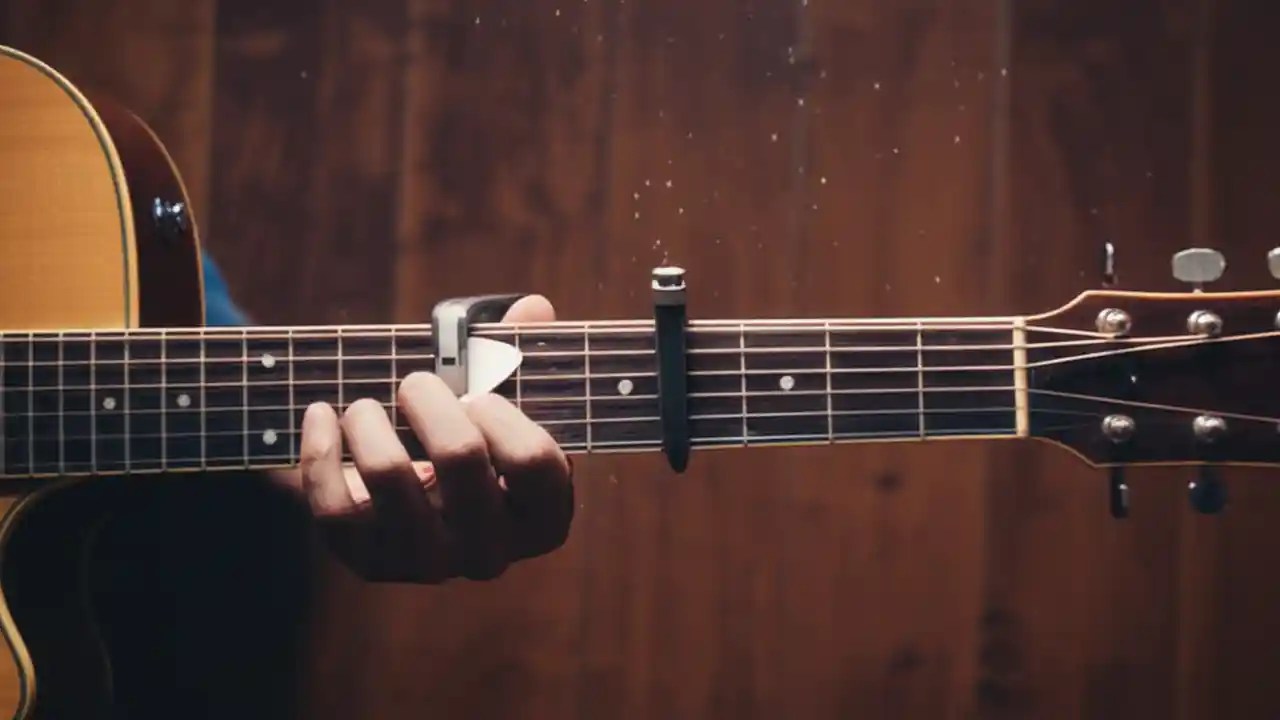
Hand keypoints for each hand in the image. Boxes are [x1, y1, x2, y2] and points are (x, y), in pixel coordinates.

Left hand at [292, 295, 573, 582]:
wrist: (407, 499)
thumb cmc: (467, 440)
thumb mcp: (498, 404)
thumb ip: (519, 356)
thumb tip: (534, 308)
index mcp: (541, 517)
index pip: (535, 461)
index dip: (502, 414)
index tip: (477, 393)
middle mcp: (492, 553)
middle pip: (462, 456)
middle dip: (430, 399)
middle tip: (414, 383)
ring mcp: (430, 563)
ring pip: (391, 477)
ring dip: (369, 420)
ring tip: (364, 404)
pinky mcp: (370, 564)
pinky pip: (335, 508)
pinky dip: (320, 450)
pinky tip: (324, 414)